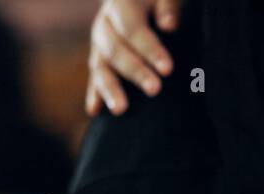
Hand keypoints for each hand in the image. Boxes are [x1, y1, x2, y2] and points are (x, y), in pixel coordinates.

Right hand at [87, 0, 181, 115]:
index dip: (149, 49)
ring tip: (120, 110)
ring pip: (99, 66)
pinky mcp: (98, 58)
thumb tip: (169, 25)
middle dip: (135, 71)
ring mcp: (98, 42)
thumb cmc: (157, 0)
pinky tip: (95, 111)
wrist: (135, 0)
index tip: (167, 69)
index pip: (133, 29)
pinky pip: (95, 77)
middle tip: (155, 90)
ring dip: (110, 89)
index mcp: (120, 4)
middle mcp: (104, 24)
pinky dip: (94, 94)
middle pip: (115, 50)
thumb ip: (168, 6)